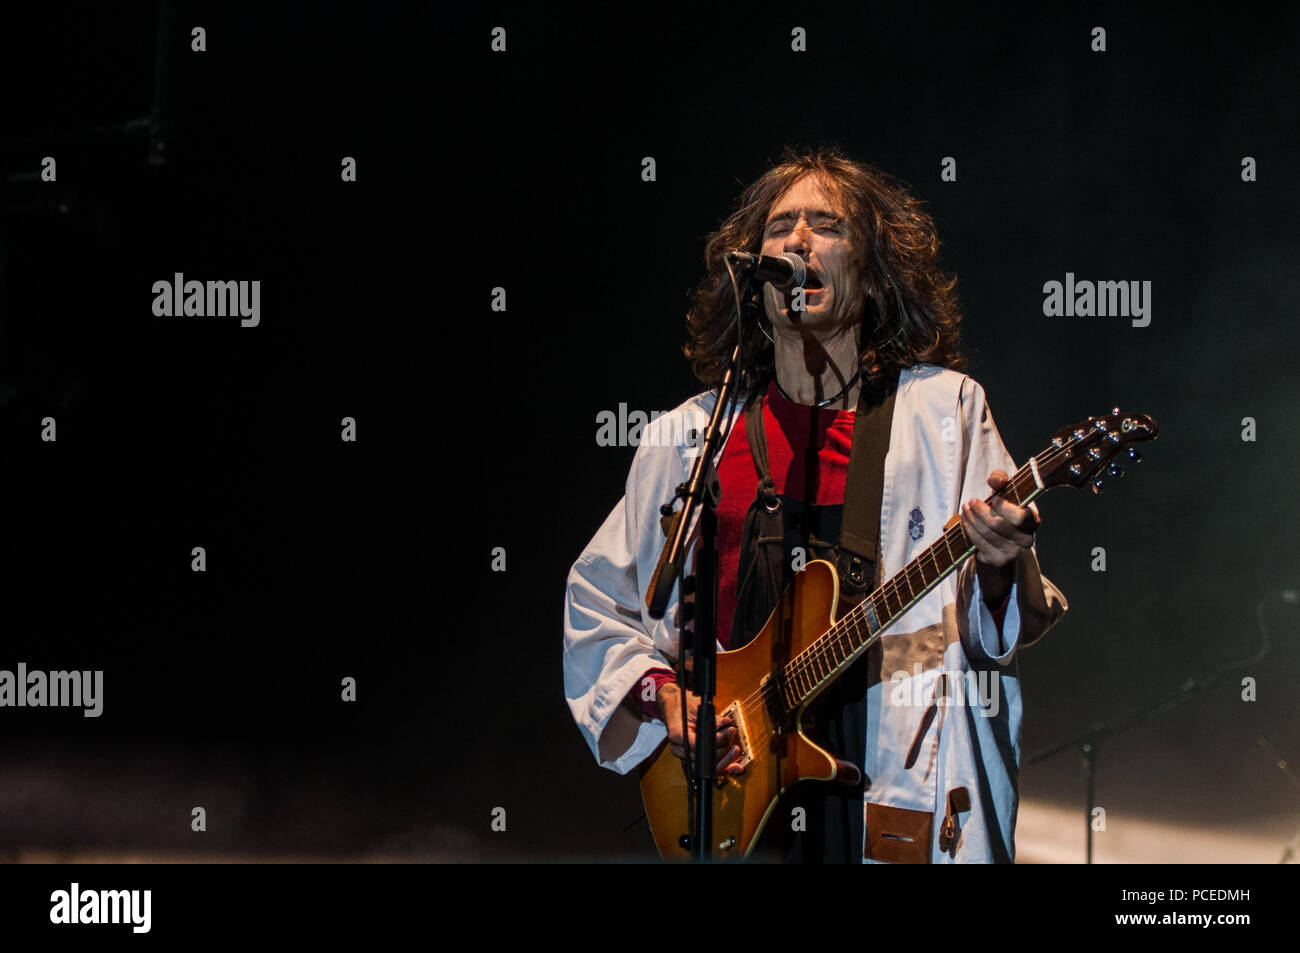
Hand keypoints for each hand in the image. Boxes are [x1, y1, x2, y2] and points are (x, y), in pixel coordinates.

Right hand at [657, 683, 744, 776]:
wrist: (673, 707)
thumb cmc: (683, 706)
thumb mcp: (697, 708)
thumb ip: (711, 719)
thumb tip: (726, 725)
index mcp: (677, 735)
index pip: (698, 746)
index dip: (716, 741)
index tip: (727, 732)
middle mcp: (679, 749)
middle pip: (704, 761)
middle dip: (723, 749)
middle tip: (732, 735)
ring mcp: (685, 756)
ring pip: (707, 769)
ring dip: (725, 760)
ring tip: (734, 748)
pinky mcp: (692, 759)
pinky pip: (708, 769)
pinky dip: (722, 766)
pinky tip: (734, 766)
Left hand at [960, 470, 1039, 603]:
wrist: (1001, 536)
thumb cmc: (1004, 508)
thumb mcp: (1005, 490)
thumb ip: (1001, 480)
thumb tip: (993, 481)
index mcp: (1033, 522)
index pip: (1019, 517)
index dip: (1003, 507)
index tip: (993, 498)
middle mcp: (1026, 540)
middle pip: (997, 525)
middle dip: (980, 511)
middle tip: (971, 502)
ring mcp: (1013, 553)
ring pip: (986, 534)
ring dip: (971, 520)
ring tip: (965, 509)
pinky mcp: (998, 560)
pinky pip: (979, 544)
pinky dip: (969, 531)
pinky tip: (966, 521)